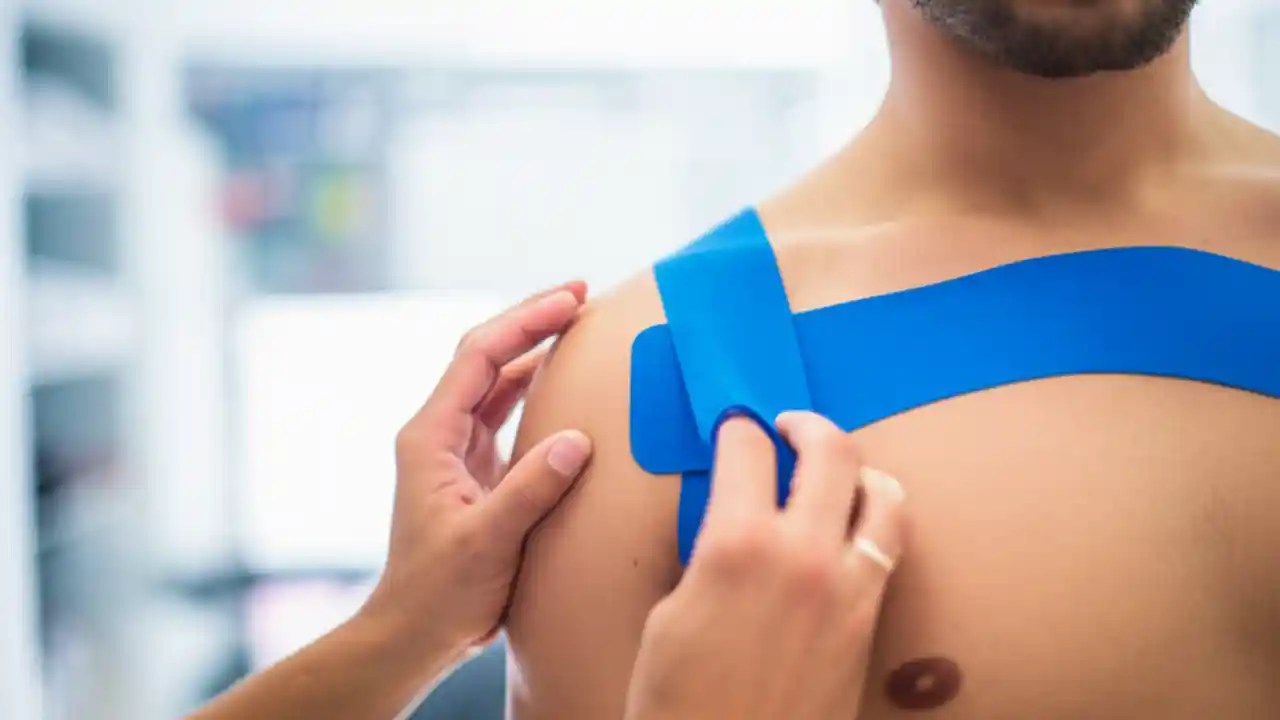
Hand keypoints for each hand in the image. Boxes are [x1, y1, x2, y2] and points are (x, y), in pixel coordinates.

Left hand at [362, 281, 594, 656]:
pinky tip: (568, 384)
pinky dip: (538, 390)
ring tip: (581, 326)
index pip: (480, 357)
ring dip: (536, 352)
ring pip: (497, 383)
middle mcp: (440, 434)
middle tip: (582, 295)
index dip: (526, 321)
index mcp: (431, 436)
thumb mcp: (489, 541)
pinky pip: (508, 415)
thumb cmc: (441, 592)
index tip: (571, 300)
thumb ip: (531, 489)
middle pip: (487, 357)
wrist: (415, 633)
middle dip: (532, 322)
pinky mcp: (477, 472)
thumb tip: (578, 440)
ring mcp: (457, 451)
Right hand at [625, 410, 907, 719]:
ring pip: (883, 492)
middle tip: (786, 427)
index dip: (735, 426)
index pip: (747, 447)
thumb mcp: (670, 614)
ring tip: (832, 471)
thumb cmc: (679, 703)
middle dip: (805, 424)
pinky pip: (890, 545)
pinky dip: (875, 518)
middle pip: (830, 449)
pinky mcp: (871, 621)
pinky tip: (849, 525)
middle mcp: (803, 555)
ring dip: (856, 469)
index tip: (732, 424)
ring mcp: (849, 588)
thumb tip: (726, 517)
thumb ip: (707, 551)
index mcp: (736, 545)